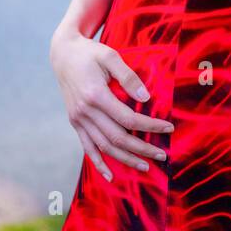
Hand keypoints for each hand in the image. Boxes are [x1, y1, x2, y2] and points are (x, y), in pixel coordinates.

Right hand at [50, 30, 174, 181]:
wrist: (62, 55)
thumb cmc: (89, 53)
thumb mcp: (110, 56)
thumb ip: (128, 77)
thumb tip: (146, 98)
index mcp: (95, 95)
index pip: (128, 119)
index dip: (150, 125)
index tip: (168, 127)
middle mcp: (85, 111)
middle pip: (118, 138)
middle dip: (142, 148)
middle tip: (163, 154)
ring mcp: (78, 119)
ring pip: (104, 147)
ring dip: (125, 159)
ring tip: (145, 165)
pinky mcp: (75, 122)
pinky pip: (87, 148)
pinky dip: (98, 163)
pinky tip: (110, 176)